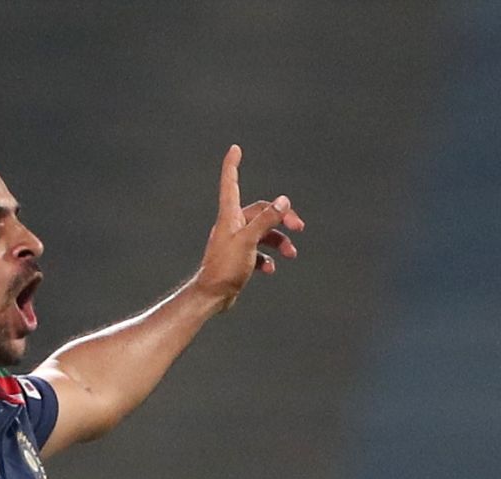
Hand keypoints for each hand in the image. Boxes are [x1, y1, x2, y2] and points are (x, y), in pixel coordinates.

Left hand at [196, 145, 303, 311]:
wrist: (212, 297)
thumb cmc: (225, 268)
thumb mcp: (249, 240)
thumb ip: (267, 219)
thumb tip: (283, 201)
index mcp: (230, 216)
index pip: (231, 183)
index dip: (232, 165)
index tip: (235, 148)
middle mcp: (232, 225)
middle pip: (261, 212)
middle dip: (282, 219)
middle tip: (299, 227)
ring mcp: (236, 242)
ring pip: (263, 234)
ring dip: (279, 242)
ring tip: (291, 254)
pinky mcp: (239, 258)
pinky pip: (258, 252)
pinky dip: (267, 258)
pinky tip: (270, 269)